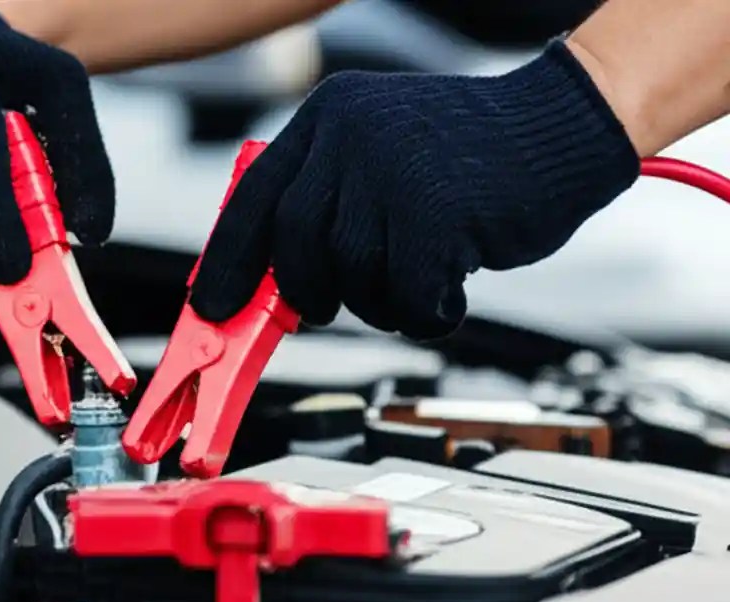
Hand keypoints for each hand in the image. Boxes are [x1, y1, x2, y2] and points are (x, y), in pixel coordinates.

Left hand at [189, 40, 639, 339]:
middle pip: (294, 245)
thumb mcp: (376, 153)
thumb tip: (261, 284)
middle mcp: (351, 135)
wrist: (560, 127)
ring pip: (350, 275)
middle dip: (306, 292)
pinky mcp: (437, 211)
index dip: (228, 262)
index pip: (253, 198)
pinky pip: (404, 295)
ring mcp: (393, 169)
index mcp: (327, 117)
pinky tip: (448, 293)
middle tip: (326, 308)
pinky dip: (425, 313)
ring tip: (417, 282)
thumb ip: (322, 201)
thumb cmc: (465, 158)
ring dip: (380, 302)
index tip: (212, 306)